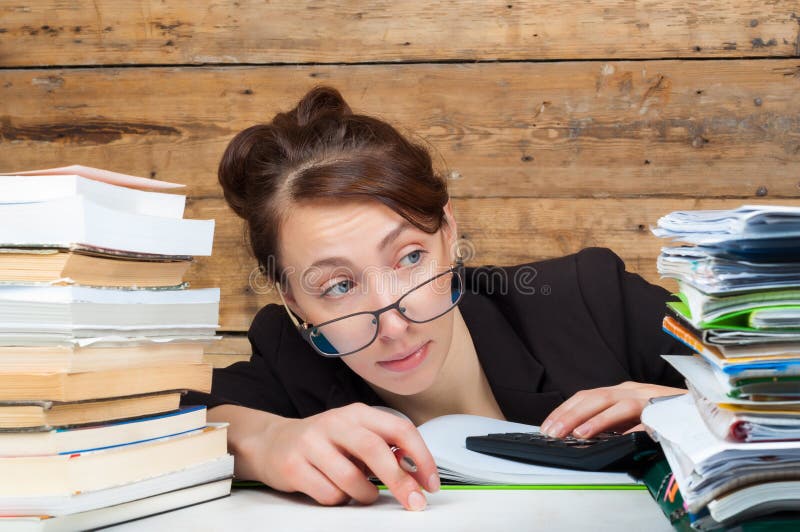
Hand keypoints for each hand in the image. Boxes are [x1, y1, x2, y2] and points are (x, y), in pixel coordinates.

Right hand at [238, 402, 438, 509]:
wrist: (272, 442)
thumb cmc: (324, 443)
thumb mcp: (355, 434)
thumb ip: (384, 447)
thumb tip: (417, 471)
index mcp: (358, 413)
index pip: (399, 429)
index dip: (420, 457)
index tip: (430, 482)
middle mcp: (335, 423)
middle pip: (376, 451)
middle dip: (401, 482)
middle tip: (414, 502)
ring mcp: (312, 443)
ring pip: (352, 480)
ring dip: (364, 495)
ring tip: (361, 492)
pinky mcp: (294, 465)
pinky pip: (329, 494)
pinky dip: (338, 499)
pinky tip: (332, 489)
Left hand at [540, 381, 685, 438]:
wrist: (708, 414)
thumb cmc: (671, 419)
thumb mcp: (635, 422)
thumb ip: (614, 426)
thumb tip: (582, 438)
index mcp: (622, 392)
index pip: (586, 397)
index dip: (564, 410)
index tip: (547, 426)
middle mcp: (631, 390)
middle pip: (592, 397)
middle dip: (568, 414)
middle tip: (550, 432)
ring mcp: (646, 396)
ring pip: (610, 402)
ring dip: (588, 418)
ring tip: (571, 434)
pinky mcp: (661, 408)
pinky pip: (637, 415)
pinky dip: (615, 424)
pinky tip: (602, 434)